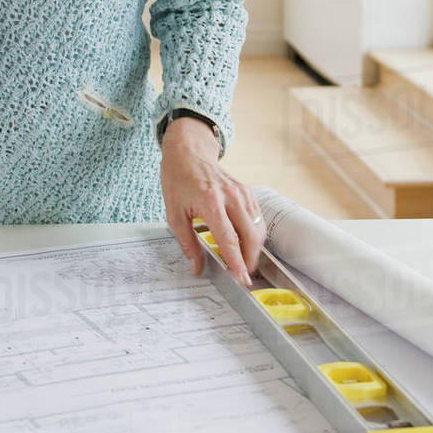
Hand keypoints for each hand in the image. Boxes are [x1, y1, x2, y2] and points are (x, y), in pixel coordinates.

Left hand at [160, 116, 264, 286]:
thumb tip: (197, 267)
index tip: (242, 279)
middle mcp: (231, 197)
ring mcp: (243, 193)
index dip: (236, 262)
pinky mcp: (248, 192)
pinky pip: (258, 218)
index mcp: (211, 202)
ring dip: (254, 249)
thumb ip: (187, 243)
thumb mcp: (174, 214)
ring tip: (243, 262)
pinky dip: (255, 234)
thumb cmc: (178, 181)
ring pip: (258, 228)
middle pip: (251, 236)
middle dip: (250, 260)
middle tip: (243, 276)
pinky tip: (245, 242)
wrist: (188, 153)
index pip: (229, 239)